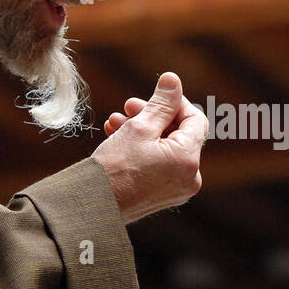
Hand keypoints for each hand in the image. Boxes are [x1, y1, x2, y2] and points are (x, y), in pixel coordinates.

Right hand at [92, 71, 206, 224]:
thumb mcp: (139, 127)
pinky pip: (159, 165)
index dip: (177, 103)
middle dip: (154, 116)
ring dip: (144, 131)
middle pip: (179, 135)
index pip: (196, 120)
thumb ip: (161, 103)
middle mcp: (189, 178)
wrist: (92, 208)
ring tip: (116, 121)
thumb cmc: (113, 168)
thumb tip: (173, 80)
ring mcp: (177, 190)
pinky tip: (118, 138)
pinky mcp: (162, 197)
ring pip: (166, 149)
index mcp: (188, 160)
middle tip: (129, 106)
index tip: (157, 95)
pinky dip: (144, 150)